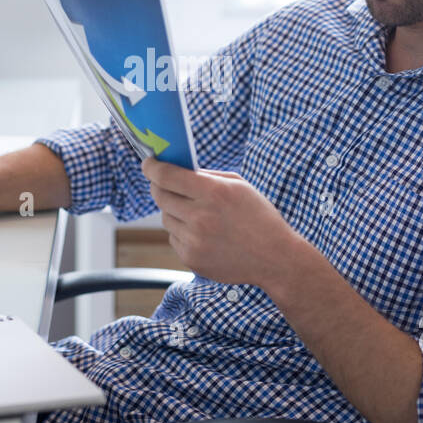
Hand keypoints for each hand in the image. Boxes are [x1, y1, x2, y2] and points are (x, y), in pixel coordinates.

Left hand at [141, 156, 304, 289]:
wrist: (274, 258)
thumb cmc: (259, 216)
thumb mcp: (239, 186)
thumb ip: (207, 175)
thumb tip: (178, 168)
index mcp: (214, 193)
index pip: (166, 176)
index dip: (152, 167)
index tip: (148, 163)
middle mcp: (200, 218)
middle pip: (160, 196)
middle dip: (159, 186)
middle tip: (164, 183)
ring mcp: (194, 241)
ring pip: (165, 218)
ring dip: (174, 211)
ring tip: (197, 213)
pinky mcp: (191, 259)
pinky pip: (174, 238)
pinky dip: (182, 233)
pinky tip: (204, 234)